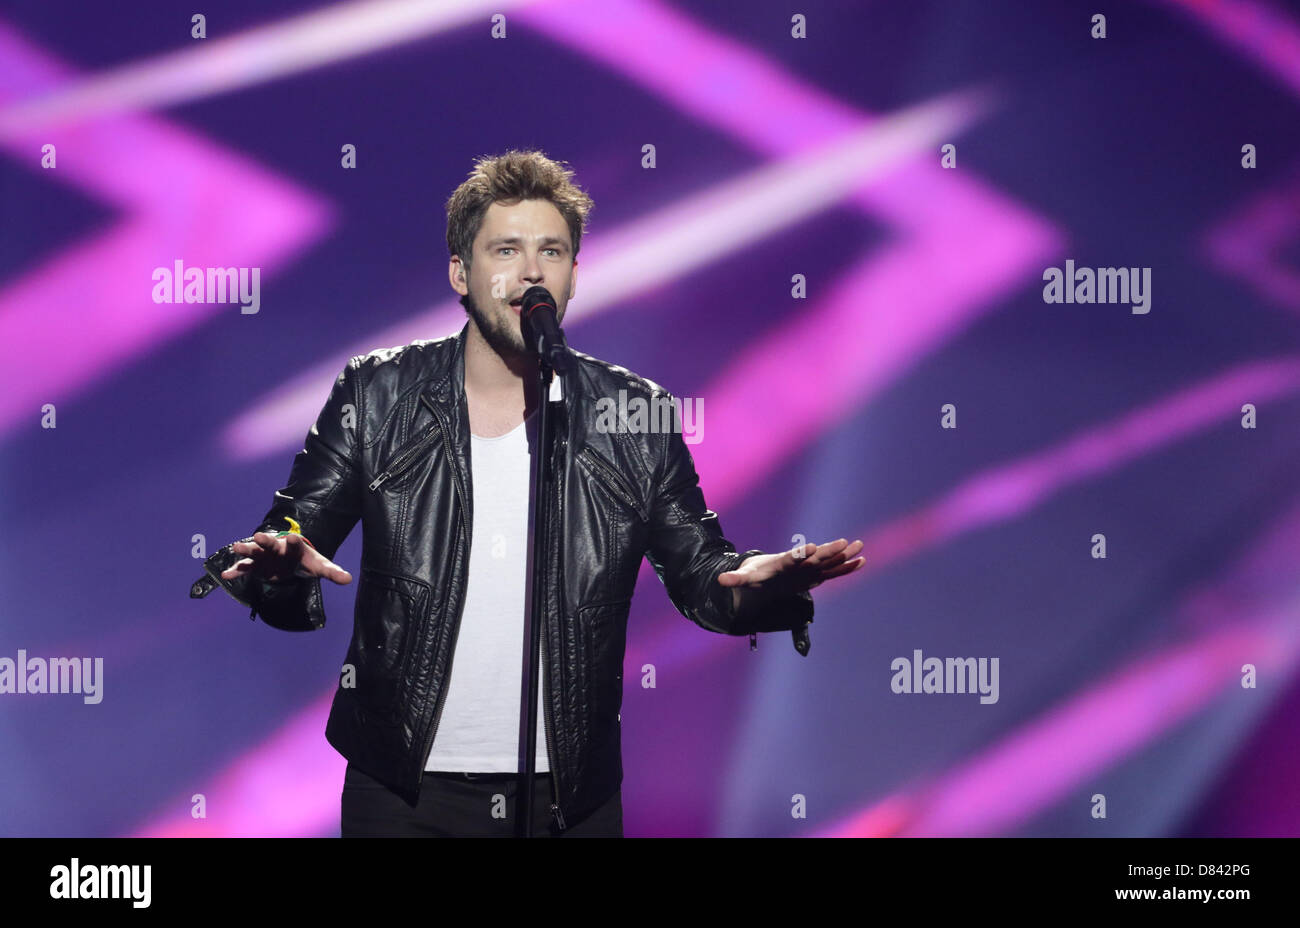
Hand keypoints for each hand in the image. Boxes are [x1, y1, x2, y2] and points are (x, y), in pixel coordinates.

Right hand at [220, 531, 353, 584]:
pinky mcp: (256, 566)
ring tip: (236, 547)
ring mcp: (265, 556)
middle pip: (271, 543)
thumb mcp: (320, 566)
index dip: (294, 541)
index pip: (295, 543)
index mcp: (294, 547)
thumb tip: (348, 579)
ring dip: (245, 550)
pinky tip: (226, 575)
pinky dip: (236, 570)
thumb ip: (333, 572)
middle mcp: (277, 548)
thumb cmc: (307, 560)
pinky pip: (245, 568)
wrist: (293, 559)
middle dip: (265, 540)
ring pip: (254, 552)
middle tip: (258, 536)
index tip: (294, 537)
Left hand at [718, 538, 864, 605]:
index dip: (800, 554)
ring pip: (828, 560)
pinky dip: (846, 566)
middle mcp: (799, 562)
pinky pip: (834, 570)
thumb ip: (735, 579)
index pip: (792, 557)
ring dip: (843, 555)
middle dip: (828, 550)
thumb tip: (720, 580)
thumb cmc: (755, 574)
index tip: (811, 547)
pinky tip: (861, 560)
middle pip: (815, 556)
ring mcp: (810, 566)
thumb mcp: (745, 577)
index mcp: (782, 562)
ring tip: (860, 546)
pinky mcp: (817, 573)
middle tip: (843, 542)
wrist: (764, 571)